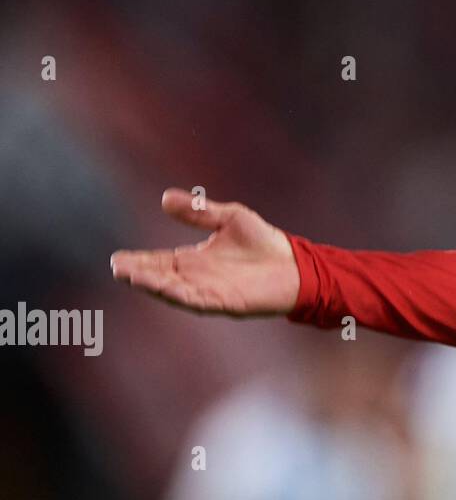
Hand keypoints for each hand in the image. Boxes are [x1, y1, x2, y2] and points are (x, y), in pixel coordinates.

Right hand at [111, 189, 299, 315]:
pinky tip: (164, 287)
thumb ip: (198, 211)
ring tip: (131, 277)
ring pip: (173, 290)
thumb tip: (165, 198)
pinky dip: (178, 294)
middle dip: (139, 273)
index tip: (117, 258)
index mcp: (194, 260)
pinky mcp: (224, 302)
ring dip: (153, 285)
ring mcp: (208, 291)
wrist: (294, 264)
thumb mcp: (228, 218)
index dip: (139, 260)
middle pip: (160, 277)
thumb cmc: (263, 242)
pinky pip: (196, 300)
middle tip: (117, 268)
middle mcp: (197, 277)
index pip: (159, 261)